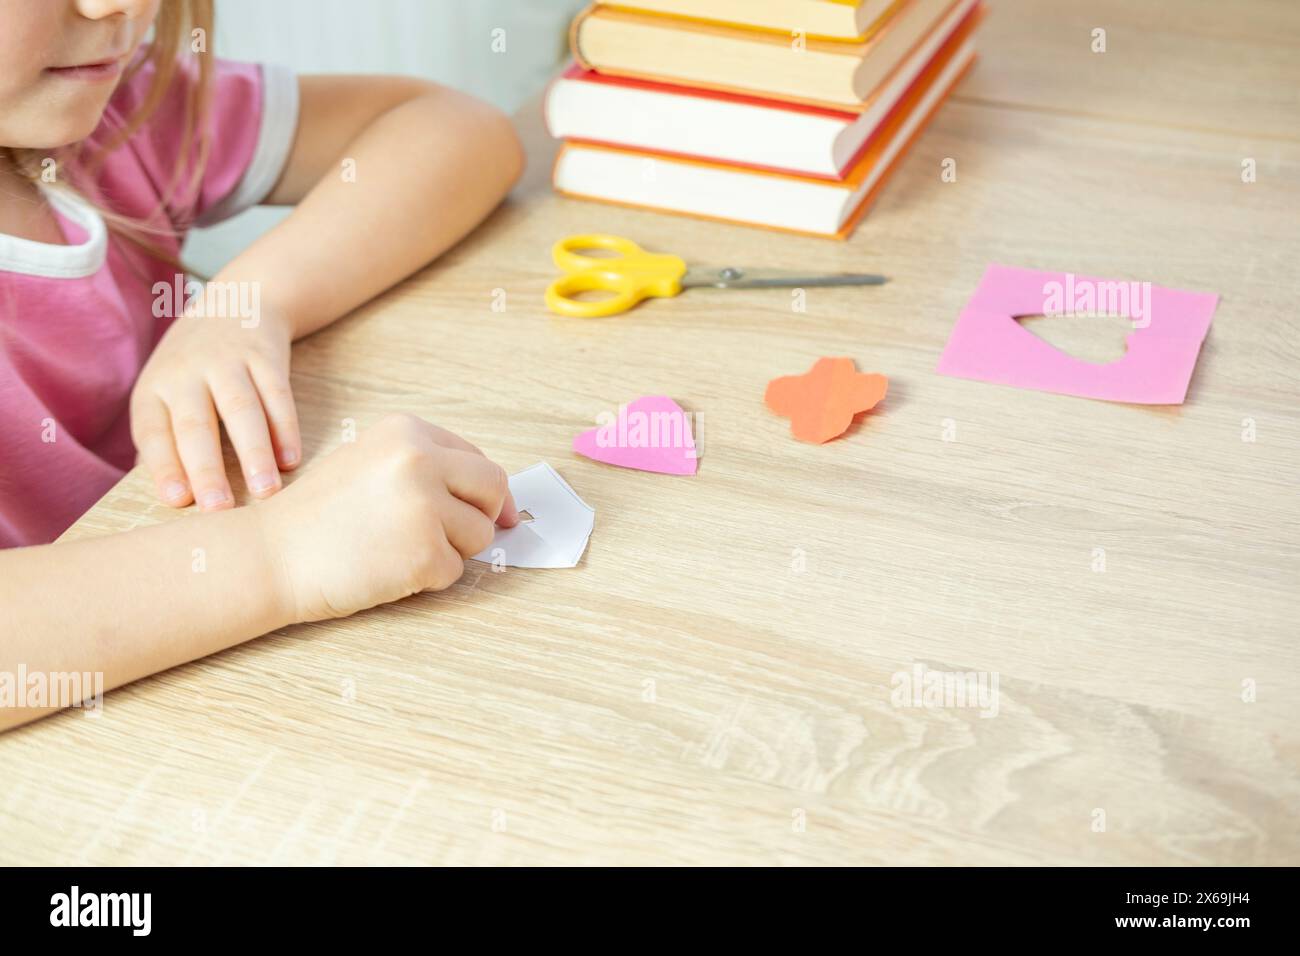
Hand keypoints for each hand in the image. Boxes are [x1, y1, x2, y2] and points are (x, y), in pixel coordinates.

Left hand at [130, 306, 300, 509]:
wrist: (238, 302)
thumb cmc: (195, 367)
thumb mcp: (166, 393)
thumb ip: (165, 439)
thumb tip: (170, 495)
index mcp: (154, 389)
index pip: (154, 432)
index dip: (165, 466)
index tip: (178, 500)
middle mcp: (185, 372)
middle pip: (196, 425)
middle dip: (207, 469)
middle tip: (219, 508)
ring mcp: (226, 360)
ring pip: (240, 410)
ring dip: (254, 453)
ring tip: (266, 491)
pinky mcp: (264, 355)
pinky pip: (277, 394)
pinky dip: (285, 428)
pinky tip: (291, 459)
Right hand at [259, 414, 518, 622]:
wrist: (271, 556)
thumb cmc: (318, 516)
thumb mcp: (368, 463)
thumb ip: (425, 467)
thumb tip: (495, 495)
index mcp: (407, 432)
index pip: (476, 459)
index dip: (482, 491)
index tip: (486, 511)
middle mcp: (420, 459)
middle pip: (493, 488)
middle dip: (483, 516)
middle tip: (453, 537)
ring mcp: (424, 505)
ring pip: (480, 534)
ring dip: (452, 551)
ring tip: (399, 549)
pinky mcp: (425, 552)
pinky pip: (455, 571)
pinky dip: (430, 579)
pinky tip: (389, 569)